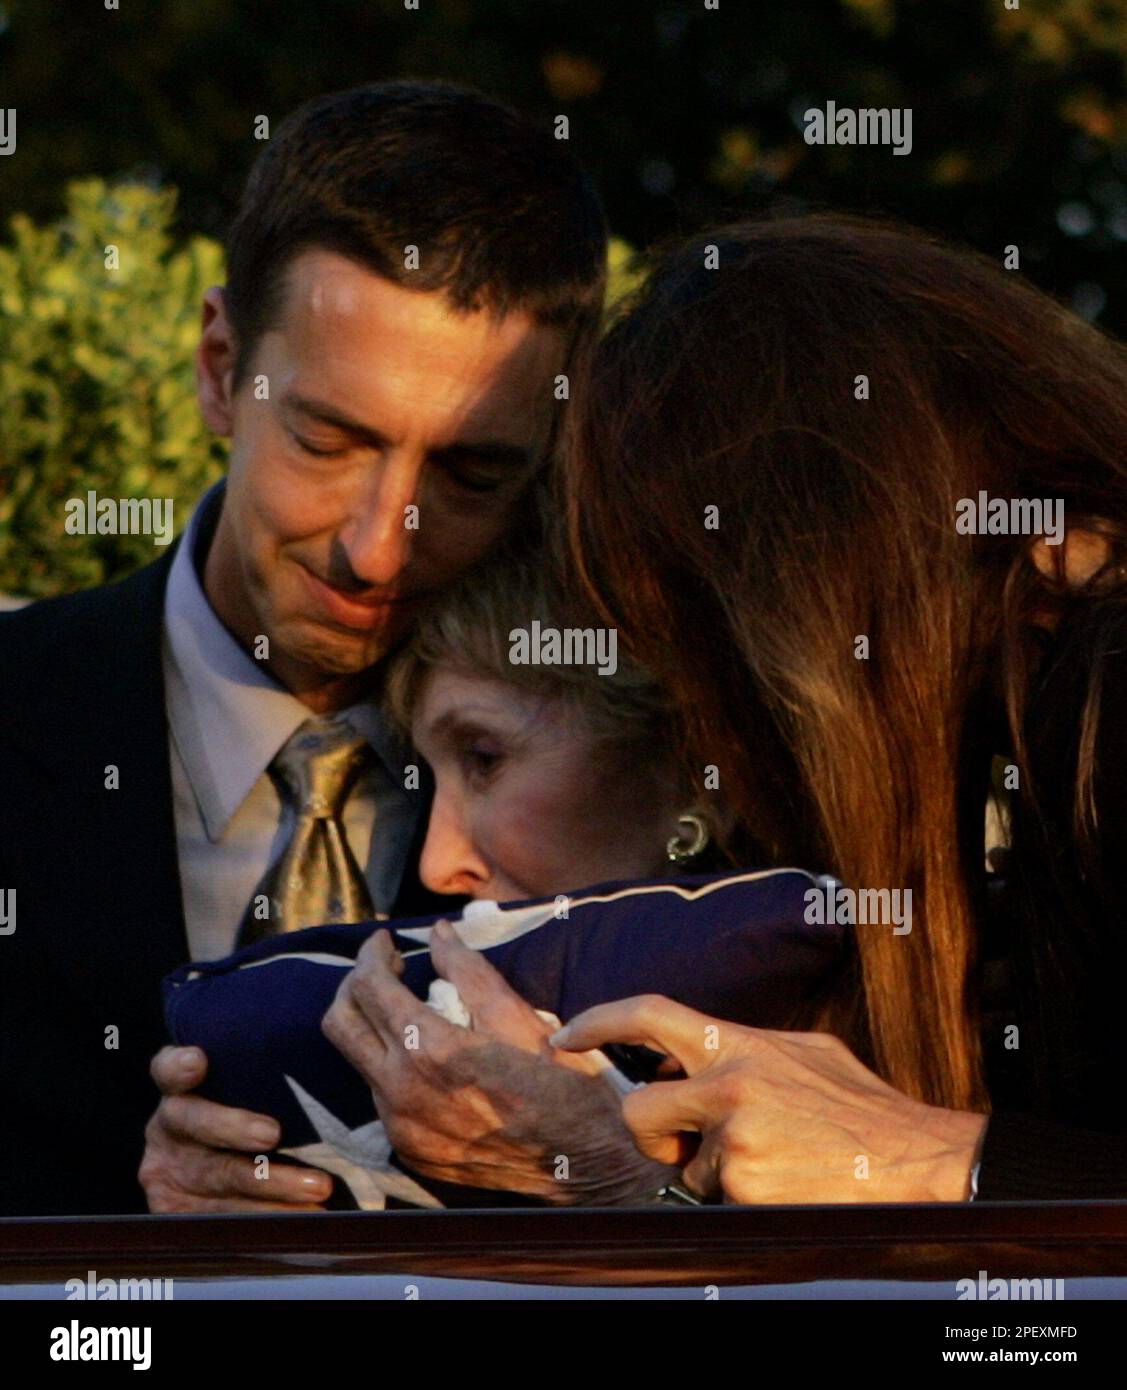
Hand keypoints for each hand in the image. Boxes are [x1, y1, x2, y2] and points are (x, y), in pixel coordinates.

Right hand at [139, 1045, 333, 1212]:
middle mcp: (169, 1125)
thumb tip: (324, 1042)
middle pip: (194, 1122)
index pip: (169, 1069)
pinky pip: (226, 1217)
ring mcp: (168, 1170)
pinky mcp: (178, 1210)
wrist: (223, 1163)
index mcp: (180, 1087)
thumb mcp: (249, 1083)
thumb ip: (263, 1069)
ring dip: (272, 1183)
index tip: (198, 1061)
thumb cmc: (252, 1107)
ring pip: (220, 1176)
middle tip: (273, 1133)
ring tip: (316, 1186)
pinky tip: (303, 1213)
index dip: (179, 1066)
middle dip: (235, 1128)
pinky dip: (269, 1215)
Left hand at [321, 922, 676, 1204]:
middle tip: (387, 969)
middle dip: (355, 985)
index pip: (368, 987)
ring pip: (358, 1063)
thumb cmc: (561, 1082)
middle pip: (339, 1024)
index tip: (387, 942)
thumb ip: (468, 970)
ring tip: (412, 1013)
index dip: (371, 954)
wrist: (585, 1163)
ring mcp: (402, 1129)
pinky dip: (395, 1069)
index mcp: (431, 1051)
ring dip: (375, 1029)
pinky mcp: (411, 1153)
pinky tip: (431, 1062)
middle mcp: (403, 1094)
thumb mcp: (519, 1015)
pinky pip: (383, 1100)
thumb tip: (437, 932)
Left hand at [553, 996, 987, 1203]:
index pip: (649, 1013)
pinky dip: (740, 1200)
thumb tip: (695, 1048)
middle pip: (640, 1110)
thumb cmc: (860, 1108)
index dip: (597, 1020)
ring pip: (684, 1168)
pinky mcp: (744, 1190)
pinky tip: (785, 1185)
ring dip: (713, 1173)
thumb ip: (744, 1048)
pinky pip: (716, 1200)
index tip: (564, 1036)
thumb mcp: (802, 1053)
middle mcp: (730, 1085)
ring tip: (774, 1162)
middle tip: (682, 1145)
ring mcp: (735, 1141)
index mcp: (741, 1044)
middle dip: (651, 1134)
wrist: (916, 1162)